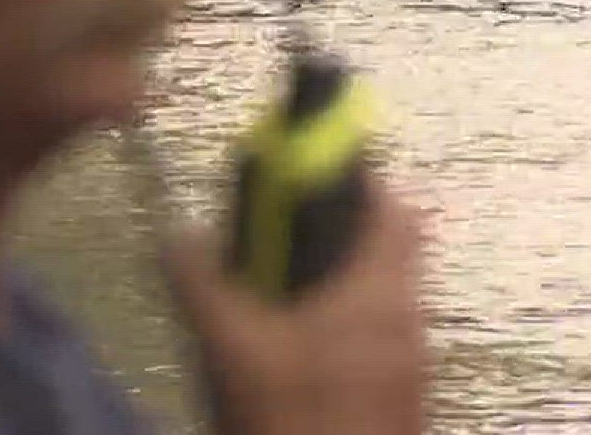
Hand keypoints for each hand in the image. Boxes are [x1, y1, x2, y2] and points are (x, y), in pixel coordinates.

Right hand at [166, 180, 426, 434]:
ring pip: (382, 298)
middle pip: (387, 249)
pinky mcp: (404, 401)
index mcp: (379, 290)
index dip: (353, 180)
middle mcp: (408, 319)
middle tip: (281, 251)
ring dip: (337, 287)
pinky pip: (379, 343)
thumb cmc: (291, 418)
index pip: (393, 205)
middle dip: (336, 238)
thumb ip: (202, 281)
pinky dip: (344, 333)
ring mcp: (412, 365)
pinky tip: (295, 361)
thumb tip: (178, 235)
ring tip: (278, 308)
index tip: (304, 180)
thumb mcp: (232, 348)